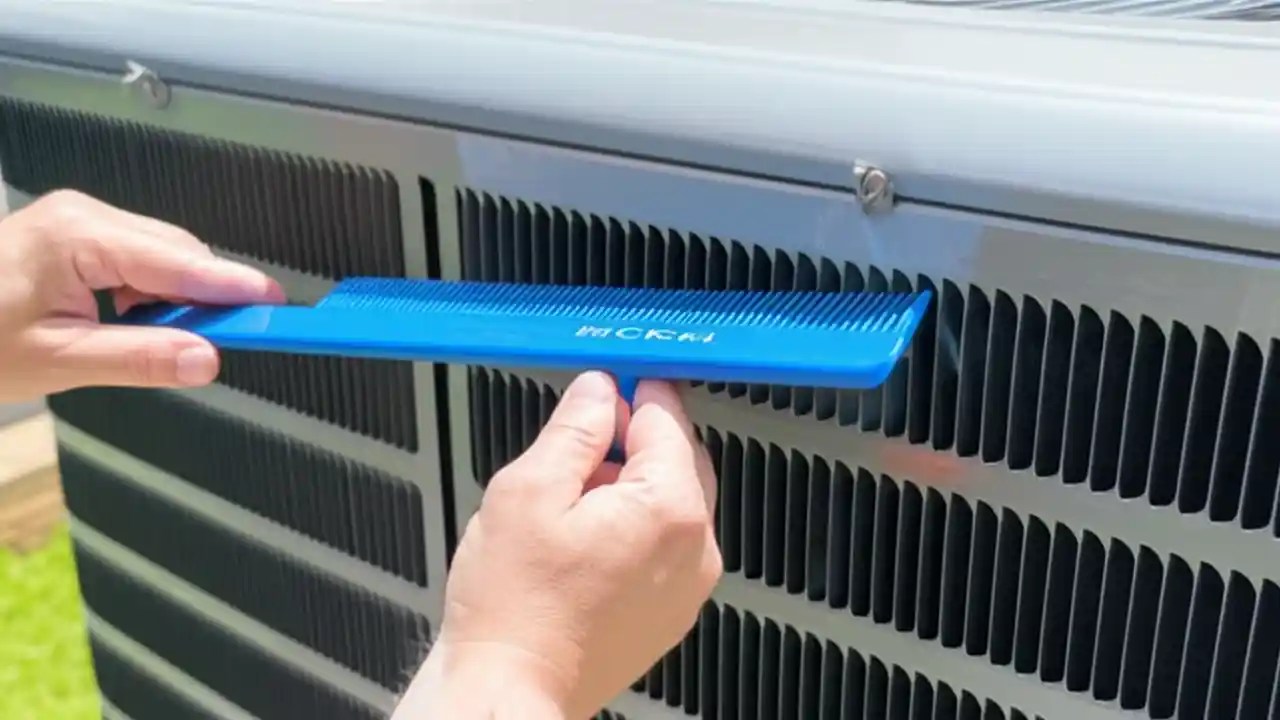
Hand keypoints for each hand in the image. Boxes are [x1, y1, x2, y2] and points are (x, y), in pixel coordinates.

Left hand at [0, 190, 283, 402]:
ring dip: (178, 297)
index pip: (177, 262)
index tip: (277, 307)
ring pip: (164, 255)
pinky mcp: (78, 232)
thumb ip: (140, 359)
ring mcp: (80, 219)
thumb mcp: (59, 361)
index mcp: (77, 236)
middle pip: (178, 253)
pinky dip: (154, 291)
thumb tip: (206, 359)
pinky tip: (141, 322)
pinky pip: (140, 256)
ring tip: (164, 340)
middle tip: (226, 342)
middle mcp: (82, 214)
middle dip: (207, 296)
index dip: (231, 287)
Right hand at [395, 372, 721, 718]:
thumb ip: (573, 430)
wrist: (508, 690)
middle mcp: (694, 549)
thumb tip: (598, 391)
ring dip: (631, 486)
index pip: (667, 418)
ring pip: (671, 503)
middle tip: (579, 441)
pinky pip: (665, 547)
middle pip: (679, 459)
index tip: (610, 382)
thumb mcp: (528, 490)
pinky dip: (634, 529)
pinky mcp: (670, 613)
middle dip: (634, 440)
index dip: (633, 392)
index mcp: (669, 509)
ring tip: (569, 506)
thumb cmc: (513, 607)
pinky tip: (583, 543)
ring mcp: (688, 586)